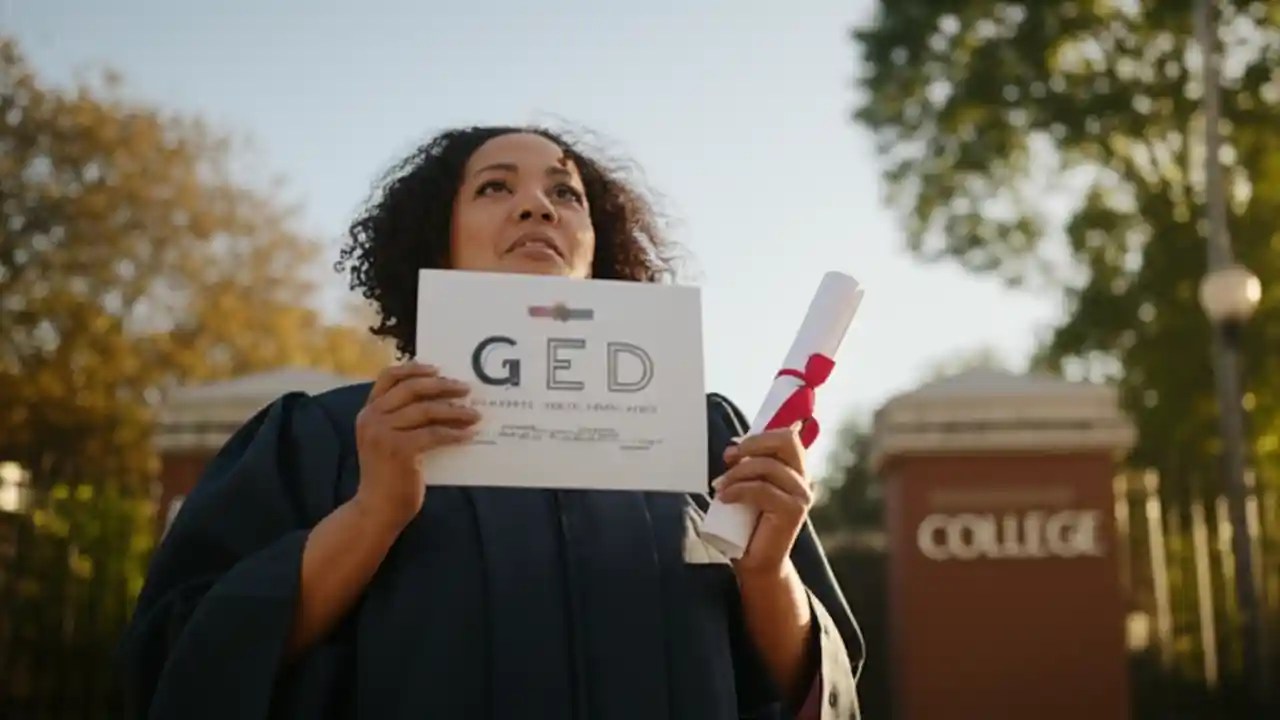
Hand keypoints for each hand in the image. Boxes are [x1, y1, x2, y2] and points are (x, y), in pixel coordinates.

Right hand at [352, 361, 479, 531]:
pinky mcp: (399, 449)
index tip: (437, 368)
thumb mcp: (387, 440)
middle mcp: (372, 418)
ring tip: (475, 414)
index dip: (413, 368)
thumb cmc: (388, 476)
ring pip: (427, 410)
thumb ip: (401, 419)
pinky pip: (434, 434)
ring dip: (455, 411)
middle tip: (466, 388)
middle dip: (442, 386)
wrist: (377, 509)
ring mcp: (383, 433)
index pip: (388, 377)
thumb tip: (442, 399)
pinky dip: (455, 433)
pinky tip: (469, 435)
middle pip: (412, 389)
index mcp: (368, 412)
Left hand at [712, 424, 812, 578]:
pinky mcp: (792, 511)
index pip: (787, 436)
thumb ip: (748, 467)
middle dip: (753, 444)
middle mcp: (803, 479)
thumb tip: (734, 447)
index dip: (759, 437)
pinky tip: (724, 497)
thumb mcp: (748, 487)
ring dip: (738, 473)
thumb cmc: (748, 523)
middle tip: (729, 458)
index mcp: (795, 470)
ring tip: (720, 486)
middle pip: (785, 442)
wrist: (756, 561)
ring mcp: (801, 495)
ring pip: (768, 466)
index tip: (735, 449)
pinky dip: (738, 490)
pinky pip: (761, 489)